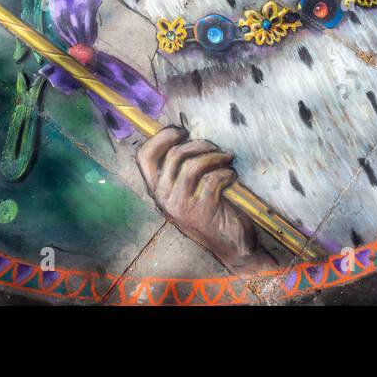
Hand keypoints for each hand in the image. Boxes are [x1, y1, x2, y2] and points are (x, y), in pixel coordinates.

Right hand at [136, 126, 267, 270]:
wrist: (232, 245)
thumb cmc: (213, 211)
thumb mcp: (189, 190)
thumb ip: (182, 168)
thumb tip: (188, 136)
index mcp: (157, 189)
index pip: (144, 156)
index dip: (161, 137)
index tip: (181, 131)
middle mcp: (163, 198)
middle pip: (174, 155)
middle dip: (199, 144)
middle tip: (215, 148)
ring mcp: (181, 206)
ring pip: (193, 165)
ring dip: (215, 156)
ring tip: (227, 159)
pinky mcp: (201, 211)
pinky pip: (212, 179)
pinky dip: (226, 172)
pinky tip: (232, 176)